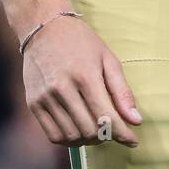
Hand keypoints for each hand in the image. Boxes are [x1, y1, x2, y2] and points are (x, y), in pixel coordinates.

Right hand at [22, 14, 142, 147]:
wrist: (44, 28)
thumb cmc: (81, 42)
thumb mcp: (108, 59)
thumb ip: (122, 92)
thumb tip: (136, 120)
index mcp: (85, 76)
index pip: (107, 117)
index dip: (123, 134)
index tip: (133, 139)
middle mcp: (62, 88)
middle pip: (89, 130)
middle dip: (107, 136)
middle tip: (113, 130)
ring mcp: (45, 97)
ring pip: (71, 136)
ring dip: (88, 140)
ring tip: (96, 130)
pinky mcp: (33, 103)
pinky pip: (53, 135)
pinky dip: (69, 139)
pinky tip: (78, 130)